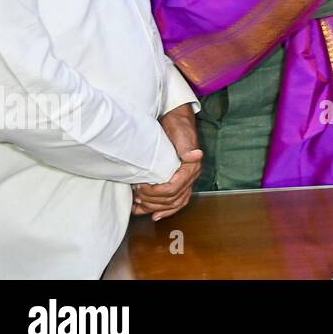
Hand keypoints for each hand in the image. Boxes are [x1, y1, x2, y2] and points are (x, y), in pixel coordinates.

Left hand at [132, 105, 201, 220]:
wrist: (178, 119)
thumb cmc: (178, 126)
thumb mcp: (181, 135)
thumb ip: (187, 147)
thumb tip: (196, 155)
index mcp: (191, 168)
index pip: (173, 190)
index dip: (155, 193)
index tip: (141, 187)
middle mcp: (191, 176)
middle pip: (172, 199)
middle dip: (153, 202)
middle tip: (136, 197)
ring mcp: (186, 179)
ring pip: (174, 203)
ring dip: (156, 208)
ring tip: (140, 208)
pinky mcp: (179, 179)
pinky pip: (176, 200)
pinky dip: (166, 210)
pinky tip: (155, 215)